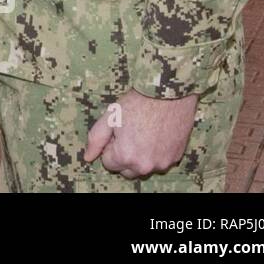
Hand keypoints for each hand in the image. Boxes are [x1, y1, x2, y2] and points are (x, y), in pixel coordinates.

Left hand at [83, 89, 197, 178]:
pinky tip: (156, 134)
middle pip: (126, 170)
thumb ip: (96, 139)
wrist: (167, 93)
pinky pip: (160, 162)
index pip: (109, 163)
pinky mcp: (176, 158)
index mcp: (126, 157)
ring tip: (143, 132)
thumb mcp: (110, 118)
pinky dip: (156, 153)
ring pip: (144, 168)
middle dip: (124, 156)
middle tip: (129, 133)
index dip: (110, 147)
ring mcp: (163, 163)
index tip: (117, 132)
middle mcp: (145, 166)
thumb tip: (88, 157)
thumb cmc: (137, 103)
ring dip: (140, 157)